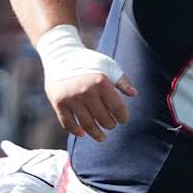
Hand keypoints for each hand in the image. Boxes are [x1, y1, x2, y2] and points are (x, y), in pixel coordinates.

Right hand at [36, 25, 136, 141]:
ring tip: (101, 137)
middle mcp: (86, 92)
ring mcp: (71, 99)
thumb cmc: (88, 61)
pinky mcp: (58, 103)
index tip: (122, 119)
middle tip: (111, 125)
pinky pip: (68, 123)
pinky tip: (82, 133)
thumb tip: (134, 94)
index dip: (122, 117)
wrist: (60, 55)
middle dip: (110, 125)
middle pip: (103, 119)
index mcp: (101, 82)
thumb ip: (122, 81)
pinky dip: (75, 131)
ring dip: (96, 133)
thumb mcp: (108, 66)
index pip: (117, 108)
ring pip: (87, 124)